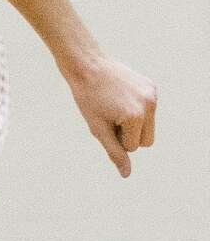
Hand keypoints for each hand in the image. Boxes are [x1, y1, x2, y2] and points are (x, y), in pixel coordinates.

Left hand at [66, 56, 156, 176]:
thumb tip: (127, 174)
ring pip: (149, 127)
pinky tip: (121, 96)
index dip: (115, 138)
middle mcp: (149, 105)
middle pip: (146, 141)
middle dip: (129, 135)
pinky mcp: (152, 86)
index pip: (133, 147)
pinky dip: (137, 109)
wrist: (88, 66)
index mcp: (136, 117)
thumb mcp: (98, 129)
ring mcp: (153, 94)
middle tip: (110, 117)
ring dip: (134, 124)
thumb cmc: (88, 99)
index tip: (104, 121)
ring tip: (115, 107)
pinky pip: (149, 110)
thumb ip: (114, 152)